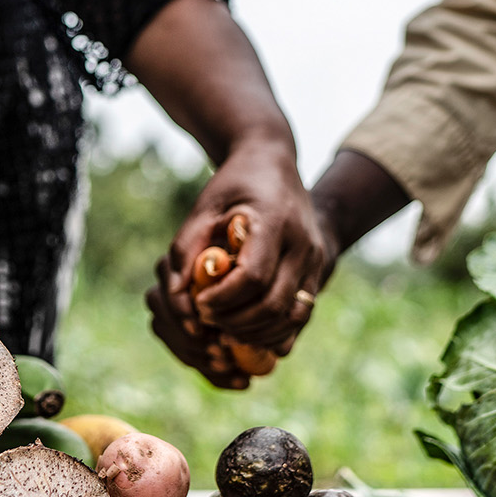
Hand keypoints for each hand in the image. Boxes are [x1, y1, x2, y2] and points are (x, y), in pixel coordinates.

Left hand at [147, 137, 325, 388]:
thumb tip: (177, 297)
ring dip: (256, 333)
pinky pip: (300, 314)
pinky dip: (275, 331)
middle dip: (236, 322)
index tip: (199, 303)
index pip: (253, 277)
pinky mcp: (317, 271)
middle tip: (208, 321)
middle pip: (273, 304)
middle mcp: (302, 243)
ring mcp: (315, 259)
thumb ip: (185, 249)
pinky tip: (247, 331)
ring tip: (225, 330)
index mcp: (273, 222)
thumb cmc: (234, 185)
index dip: (223, 300)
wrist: (274, 163)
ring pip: (291, 316)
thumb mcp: (204, 207)